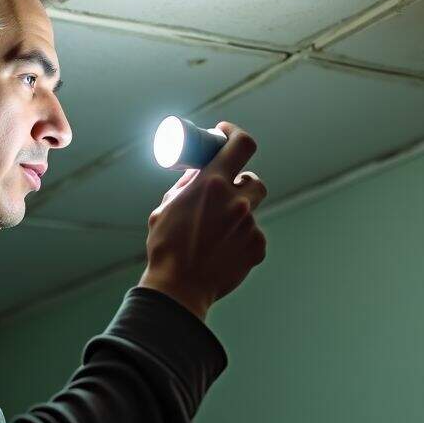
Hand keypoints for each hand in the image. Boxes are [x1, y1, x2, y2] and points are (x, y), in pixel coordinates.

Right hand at [138, 121, 267, 320]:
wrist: (178, 287)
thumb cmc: (166, 246)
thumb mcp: (166, 206)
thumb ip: (185, 186)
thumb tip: (197, 172)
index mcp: (212, 184)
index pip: (242, 144)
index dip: (236, 134)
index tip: (227, 136)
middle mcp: (237, 201)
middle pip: (254, 179)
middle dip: (242, 182)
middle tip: (227, 191)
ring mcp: (250, 225)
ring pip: (252, 210)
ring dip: (238, 213)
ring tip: (217, 229)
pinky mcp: (257, 247)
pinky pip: (253, 235)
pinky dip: (241, 238)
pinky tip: (223, 250)